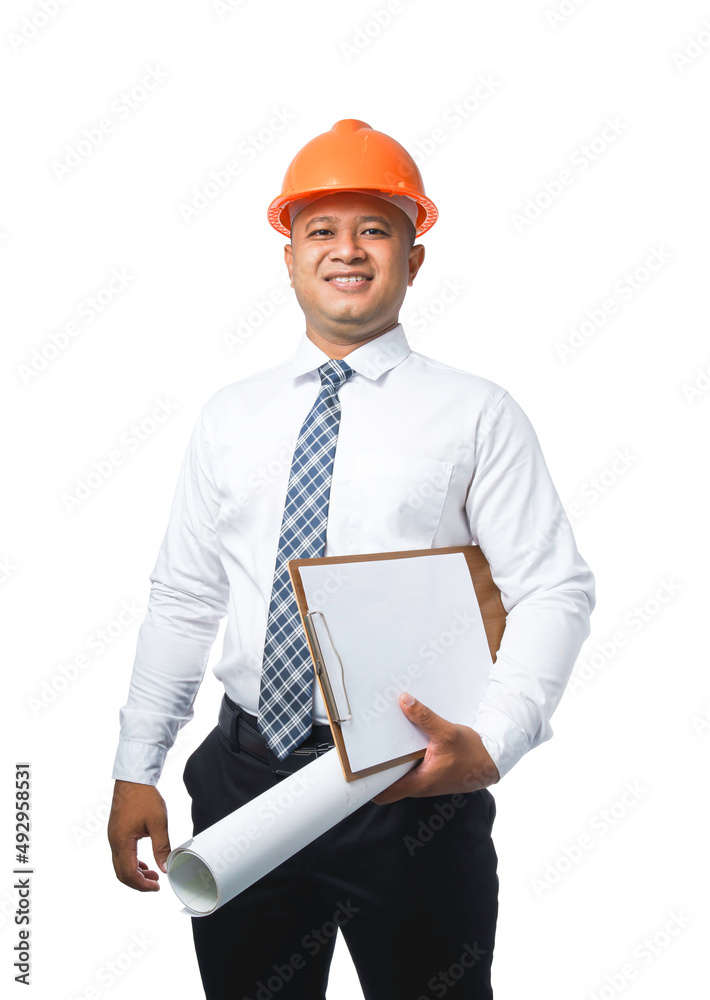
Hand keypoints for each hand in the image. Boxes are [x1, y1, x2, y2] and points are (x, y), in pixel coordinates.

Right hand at [107, 780, 170, 891]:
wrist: (133, 780)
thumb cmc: (144, 798)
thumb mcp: (158, 822)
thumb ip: (162, 846)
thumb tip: (166, 867)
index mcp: (122, 841)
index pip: (128, 873)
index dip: (142, 884)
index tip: (157, 886)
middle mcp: (114, 842)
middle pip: (121, 873)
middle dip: (138, 882)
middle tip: (156, 883)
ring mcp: (113, 838)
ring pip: (120, 865)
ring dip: (135, 873)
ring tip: (153, 874)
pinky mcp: (116, 833)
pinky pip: (121, 855)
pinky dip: (132, 863)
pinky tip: (144, 862)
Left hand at [372, 693, 499, 804]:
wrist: (492, 760)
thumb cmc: (472, 754)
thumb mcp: (448, 732)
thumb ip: (425, 718)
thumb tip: (404, 701)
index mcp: (420, 782)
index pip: (384, 793)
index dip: (367, 786)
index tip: (354, 771)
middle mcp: (420, 785)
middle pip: (389, 781)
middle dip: (376, 766)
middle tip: (364, 747)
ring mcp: (425, 781)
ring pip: (400, 773)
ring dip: (391, 759)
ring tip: (380, 739)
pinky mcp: (431, 773)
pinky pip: (411, 767)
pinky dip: (404, 755)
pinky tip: (404, 739)